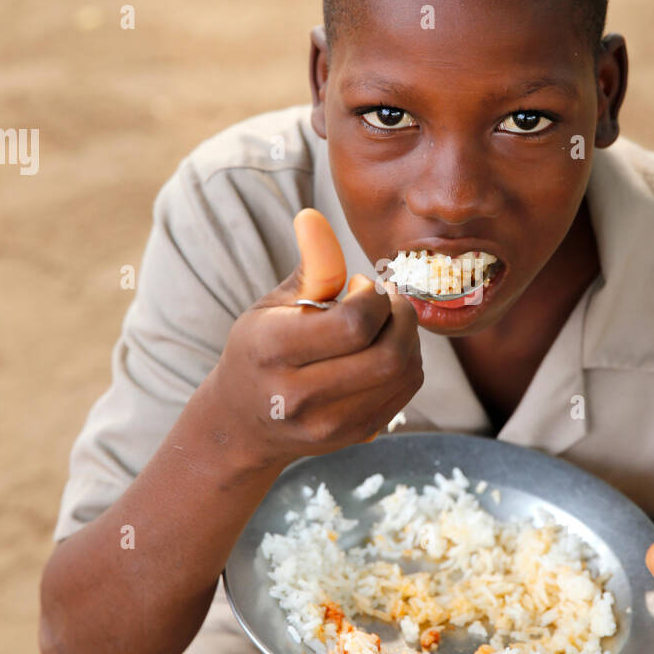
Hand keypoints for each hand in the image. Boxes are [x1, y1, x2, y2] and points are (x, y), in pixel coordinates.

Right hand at [208, 208, 422, 468]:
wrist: (244, 422)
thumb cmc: (261, 348)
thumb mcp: (274, 304)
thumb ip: (309, 265)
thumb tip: (314, 216)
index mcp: (273, 351)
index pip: (354, 323)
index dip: (373, 297)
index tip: (360, 287)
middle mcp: (298, 396)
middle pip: (388, 354)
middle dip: (402, 316)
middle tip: (388, 302)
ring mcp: (328, 425)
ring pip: (404, 373)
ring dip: (408, 338)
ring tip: (387, 323)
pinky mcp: (353, 437)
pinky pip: (405, 393)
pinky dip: (408, 362)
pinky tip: (385, 349)